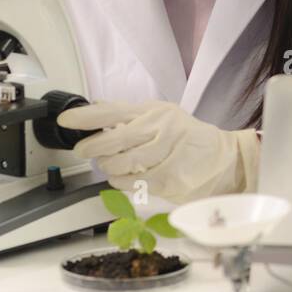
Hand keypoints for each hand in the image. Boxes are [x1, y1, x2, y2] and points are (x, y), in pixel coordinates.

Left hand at [59, 100, 260, 202]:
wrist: (225, 161)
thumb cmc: (189, 138)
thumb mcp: (163, 117)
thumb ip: (131, 115)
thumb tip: (97, 108)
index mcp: (155, 112)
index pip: (113, 111)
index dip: (86, 117)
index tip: (65, 120)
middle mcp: (160, 128)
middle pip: (114, 140)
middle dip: (92, 147)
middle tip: (84, 151)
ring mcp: (166, 153)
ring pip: (120, 163)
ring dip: (108, 167)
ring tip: (110, 165)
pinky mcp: (169, 178)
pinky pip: (132, 183)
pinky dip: (121, 182)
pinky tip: (124, 178)